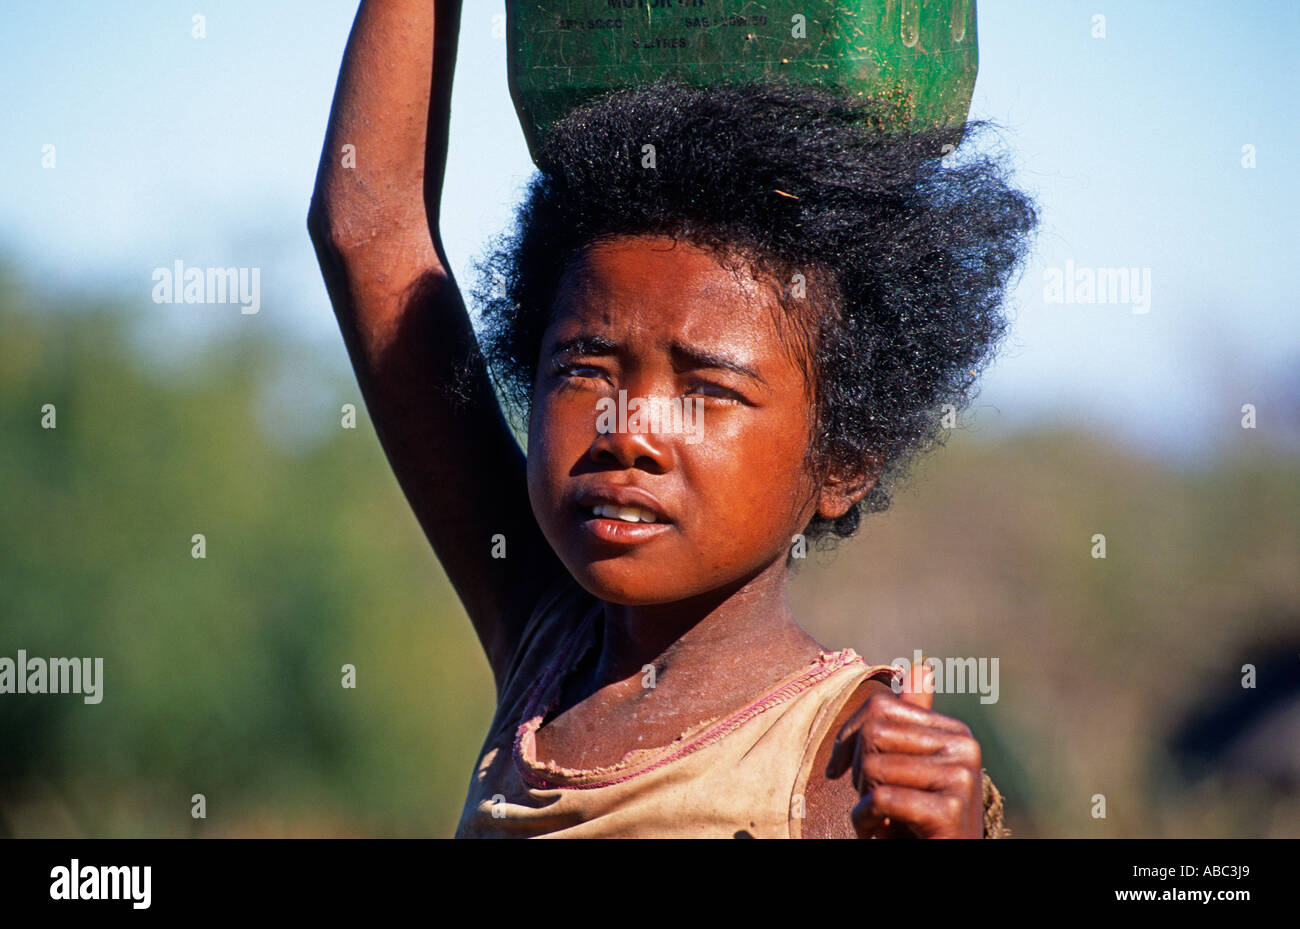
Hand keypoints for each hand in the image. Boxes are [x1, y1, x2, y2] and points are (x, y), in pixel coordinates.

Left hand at [825, 659, 983, 837]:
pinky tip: (882, 833)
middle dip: (859, 771)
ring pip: (875, 767)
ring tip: (881, 818)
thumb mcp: (908, 768)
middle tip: (872, 801)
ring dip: (863, 800)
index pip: (880, 708)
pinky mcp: (952, 809)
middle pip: (875, 733)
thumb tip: (921, 667)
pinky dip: (867, 821)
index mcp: (953, 732)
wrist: (943, 862)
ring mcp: (962, 777)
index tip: (839, 769)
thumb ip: (911, 722)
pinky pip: (882, 799)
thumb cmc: (916, 820)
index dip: (848, 738)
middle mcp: (964, 747)